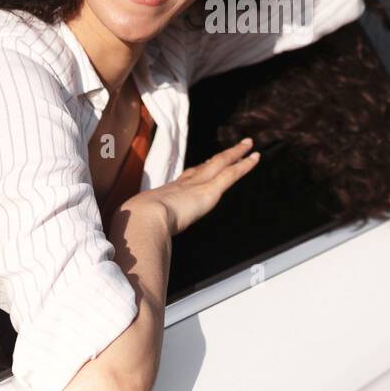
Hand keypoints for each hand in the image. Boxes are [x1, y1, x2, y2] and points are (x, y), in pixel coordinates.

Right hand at [123, 138, 260, 236]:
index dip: (196, 171)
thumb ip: (141, 233)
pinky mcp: (209, 191)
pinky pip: (231, 174)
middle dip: (218, 158)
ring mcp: (197, 186)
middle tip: (230, 150)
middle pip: (205, 166)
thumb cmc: (137, 227)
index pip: (186, 179)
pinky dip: (244, 165)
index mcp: (166, 194)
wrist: (143, 219)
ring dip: (235, 154)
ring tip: (248, 144)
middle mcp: (183, 185)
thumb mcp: (138, 227)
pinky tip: (255, 157)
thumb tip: (134, 246)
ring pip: (221, 164)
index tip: (202, 165)